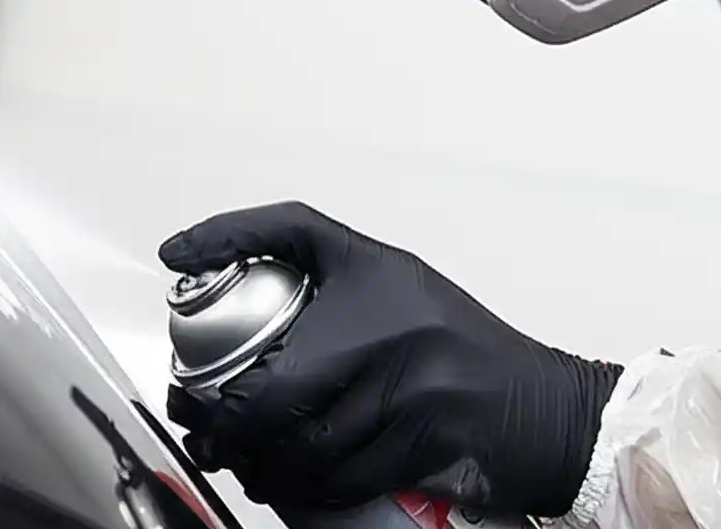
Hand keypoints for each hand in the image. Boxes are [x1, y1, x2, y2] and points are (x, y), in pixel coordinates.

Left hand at [158, 201, 621, 517]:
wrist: (545, 407)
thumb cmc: (464, 347)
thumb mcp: (399, 287)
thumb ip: (328, 281)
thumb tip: (238, 299)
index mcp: (380, 274)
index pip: (292, 230)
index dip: (225, 236)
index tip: (175, 257)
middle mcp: (394, 323)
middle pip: (275, 380)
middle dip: (223, 419)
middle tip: (200, 427)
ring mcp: (412, 387)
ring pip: (303, 442)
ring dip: (258, 466)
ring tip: (240, 463)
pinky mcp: (426, 443)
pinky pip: (340, 477)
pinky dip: (303, 489)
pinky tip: (287, 484)